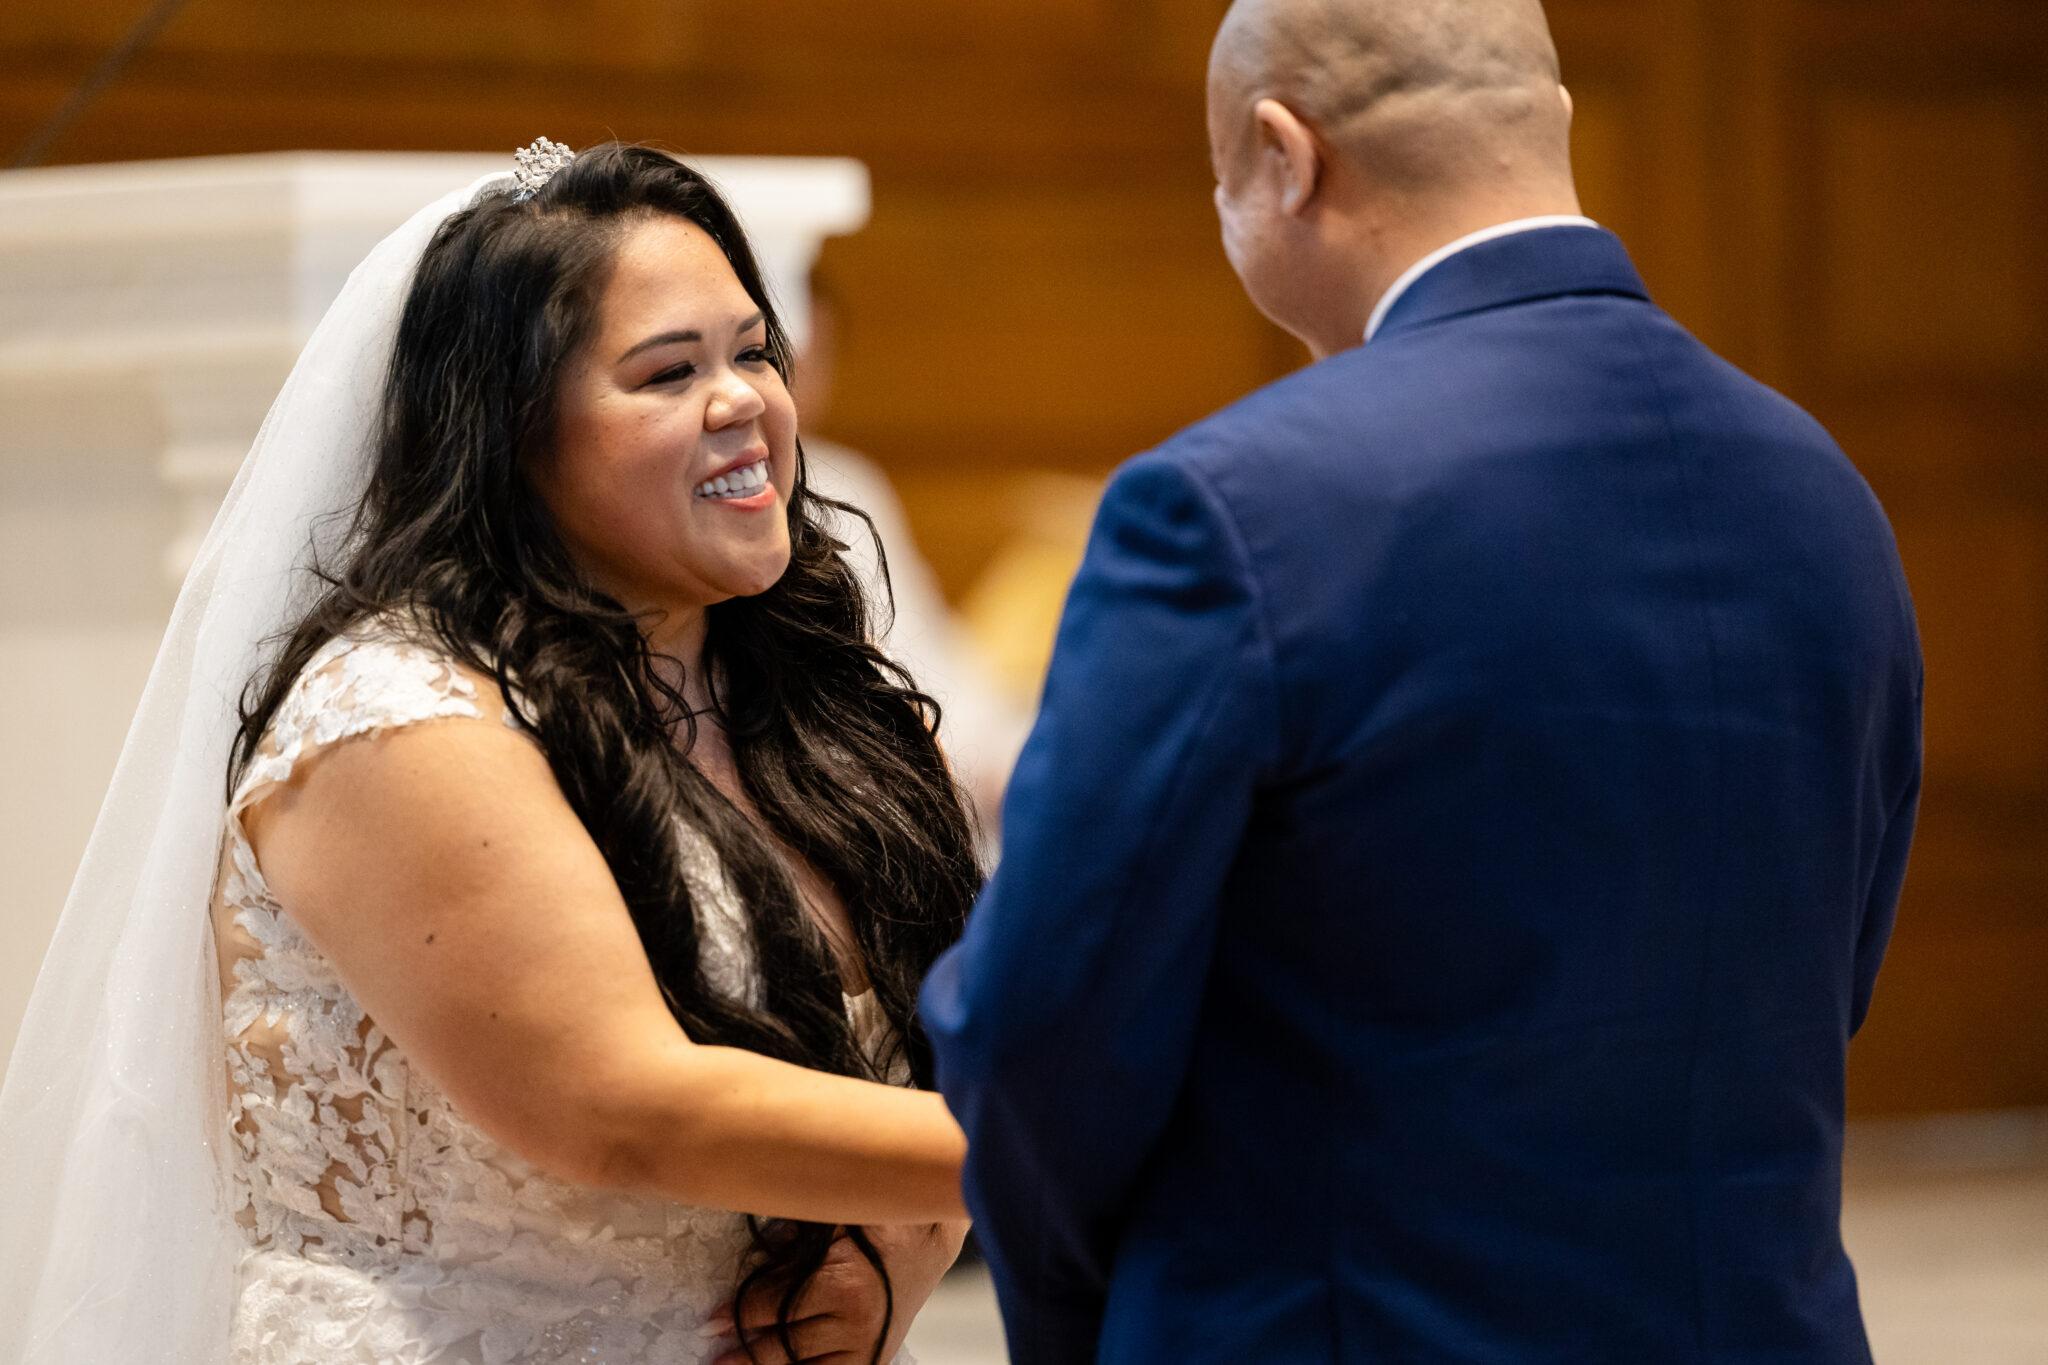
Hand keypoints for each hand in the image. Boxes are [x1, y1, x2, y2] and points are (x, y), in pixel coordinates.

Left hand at [711, 1221, 968, 1364]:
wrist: (923, 1245)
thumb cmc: (873, 1226)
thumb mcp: (828, 1222)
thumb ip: (791, 1240)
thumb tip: (750, 1256)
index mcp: (839, 1283)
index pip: (769, 1305)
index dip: (735, 1313)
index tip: (711, 1319)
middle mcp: (853, 1321)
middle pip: (778, 1342)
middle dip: (742, 1346)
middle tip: (712, 1349)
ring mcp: (864, 1347)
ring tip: (728, 1364)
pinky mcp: (873, 1361)